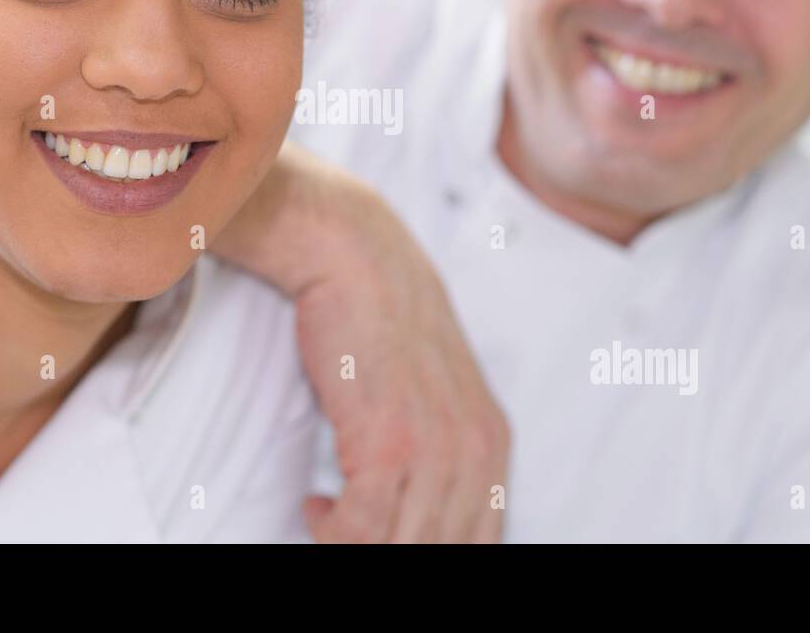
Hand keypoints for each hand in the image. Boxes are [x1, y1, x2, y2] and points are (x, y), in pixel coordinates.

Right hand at [212, 143, 509, 542]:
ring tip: (329, 523)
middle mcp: (475, 451)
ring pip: (403, 547)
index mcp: (492, 441)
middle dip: (387, 549)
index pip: (482, 539)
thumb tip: (418, 510)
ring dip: (356, 544)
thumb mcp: (435, 388)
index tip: (384, 539)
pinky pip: (363, 529)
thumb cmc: (380, 321)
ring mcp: (436, 448)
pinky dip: (334, 532)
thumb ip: (441, 444)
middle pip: (442, 549)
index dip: (436, 551)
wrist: (356, 259)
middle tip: (349, 535)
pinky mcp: (389, 442)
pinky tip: (317, 507)